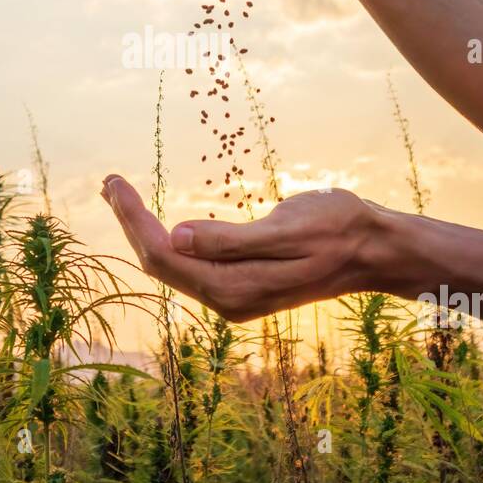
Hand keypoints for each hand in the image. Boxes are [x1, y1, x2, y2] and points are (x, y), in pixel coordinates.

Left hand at [100, 174, 380, 320]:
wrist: (374, 250)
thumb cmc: (338, 229)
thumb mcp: (288, 228)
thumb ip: (232, 239)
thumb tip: (178, 236)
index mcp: (235, 288)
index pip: (164, 254)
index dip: (133, 219)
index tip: (114, 183)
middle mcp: (228, 300)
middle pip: (160, 263)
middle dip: (130, 222)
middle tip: (108, 182)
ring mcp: (233, 297)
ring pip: (172, 266)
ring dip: (143, 230)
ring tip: (120, 195)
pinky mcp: (240, 287)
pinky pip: (189, 266)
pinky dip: (166, 239)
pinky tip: (155, 220)